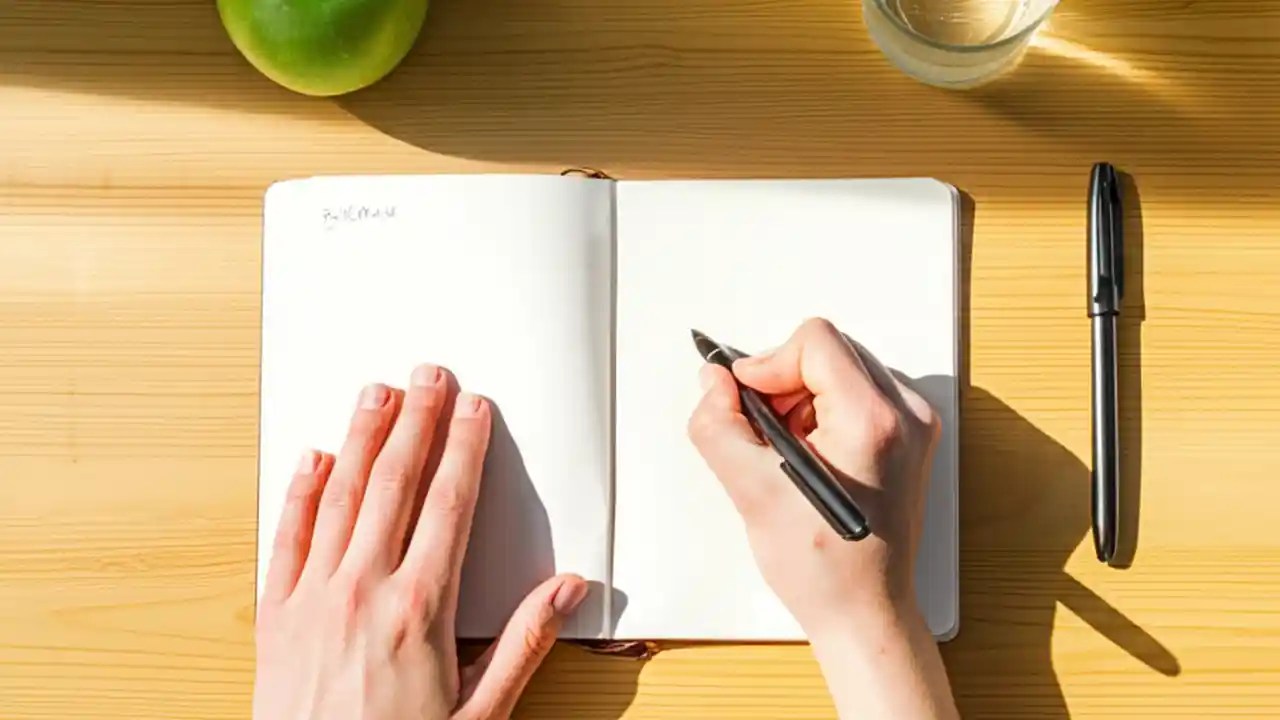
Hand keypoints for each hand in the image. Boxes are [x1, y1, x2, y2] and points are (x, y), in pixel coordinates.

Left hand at [254, 365, 588, 719]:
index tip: (473, 409)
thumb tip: (565, 589)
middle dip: (416, 422)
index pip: (449, 504)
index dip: (464, 448)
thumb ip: (523, 644)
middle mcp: (363, 591)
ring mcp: (312, 599)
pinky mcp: (274, 618)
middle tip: (428, 375)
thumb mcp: (481, 714)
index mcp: (421, 608)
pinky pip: (286, 537)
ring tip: (376, 393)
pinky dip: (300, 492)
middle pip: (395, 483)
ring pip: (340, 496)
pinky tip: (313, 458)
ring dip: (361, 437)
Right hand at [688, 318, 939, 632]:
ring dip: (802, 399)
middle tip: (763, 431)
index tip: (745, 399)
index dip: (766, 364)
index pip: (814, 341)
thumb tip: (713, 383)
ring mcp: (913, 426)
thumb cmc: (825, 568)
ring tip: (787, 451)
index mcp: (874, 421)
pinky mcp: (908, 439)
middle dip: (784, 383)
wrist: (863, 612)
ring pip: (841, 370)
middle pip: (829, 351)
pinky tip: (810, 456)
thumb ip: (719, 424)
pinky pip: (857, 394)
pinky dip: (824, 413)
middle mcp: (905, 416)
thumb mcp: (751, 492)